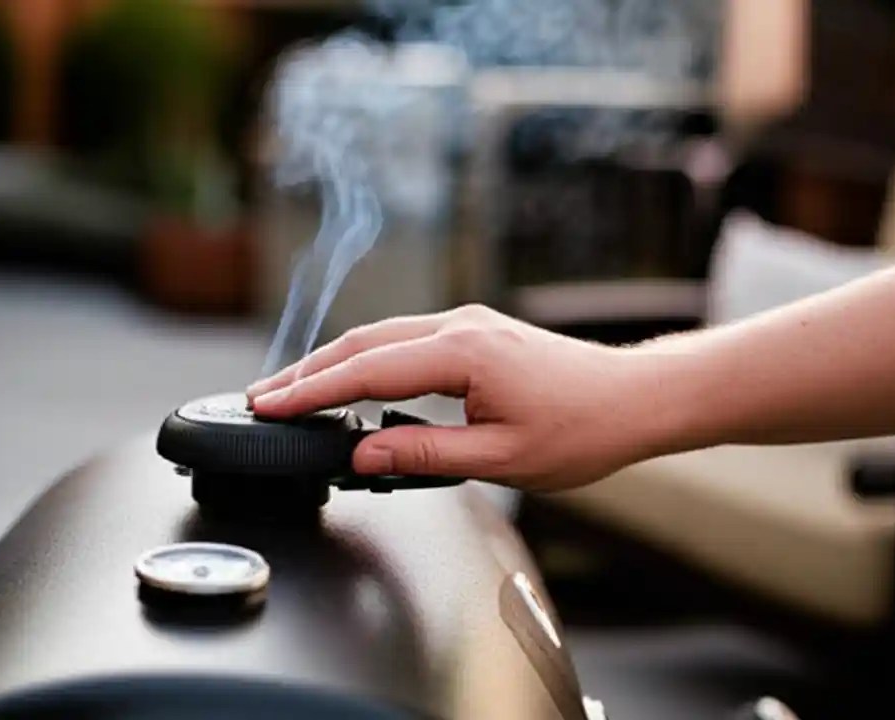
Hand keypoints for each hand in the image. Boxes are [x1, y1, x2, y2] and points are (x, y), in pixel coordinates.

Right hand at [247, 305, 651, 490]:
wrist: (634, 398)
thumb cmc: (583, 429)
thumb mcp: (502, 459)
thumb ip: (425, 454)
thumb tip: (362, 453)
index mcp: (463, 353)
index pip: (366, 370)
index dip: (310, 391)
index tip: (267, 406)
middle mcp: (460, 326)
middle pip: (363, 342)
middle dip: (307, 370)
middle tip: (260, 396)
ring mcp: (468, 323)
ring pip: (381, 336)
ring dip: (334, 362)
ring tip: (292, 390)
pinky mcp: (475, 332)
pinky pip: (405, 340)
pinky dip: (367, 359)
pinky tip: (350, 379)